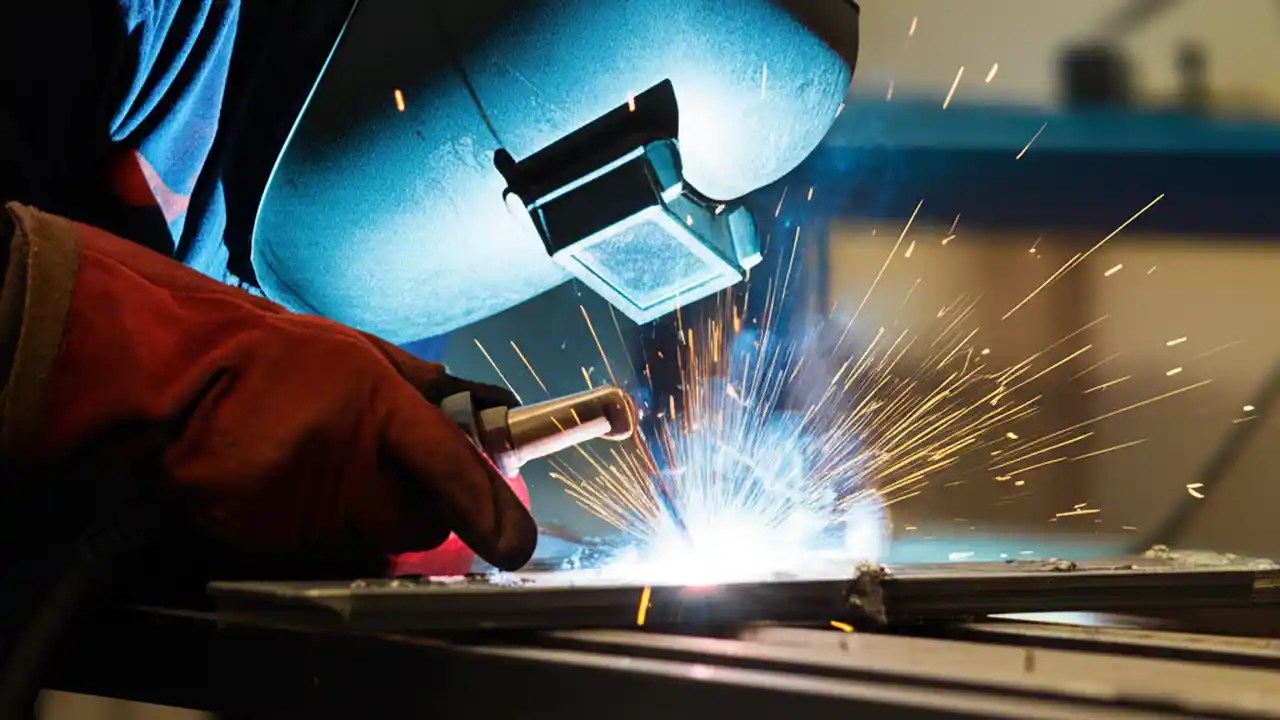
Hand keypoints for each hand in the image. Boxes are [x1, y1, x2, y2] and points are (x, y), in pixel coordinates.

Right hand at [0, 204, 535, 569]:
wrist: (175, 375)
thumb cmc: (274, 356)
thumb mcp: (362, 352)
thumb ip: (426, 384)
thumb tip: (486, 403)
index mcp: (382, 415)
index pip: (455, 475)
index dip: (489, 508)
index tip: (514, 540)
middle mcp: (353, 474)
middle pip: (421, 527)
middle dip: (421, 507)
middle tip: (393, 472)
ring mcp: (310, 516)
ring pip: (371, 543)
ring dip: (367, 519)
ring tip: (326, 467)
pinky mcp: (269, 545)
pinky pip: (319, 552)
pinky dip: (318, 529)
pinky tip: (292, 485)